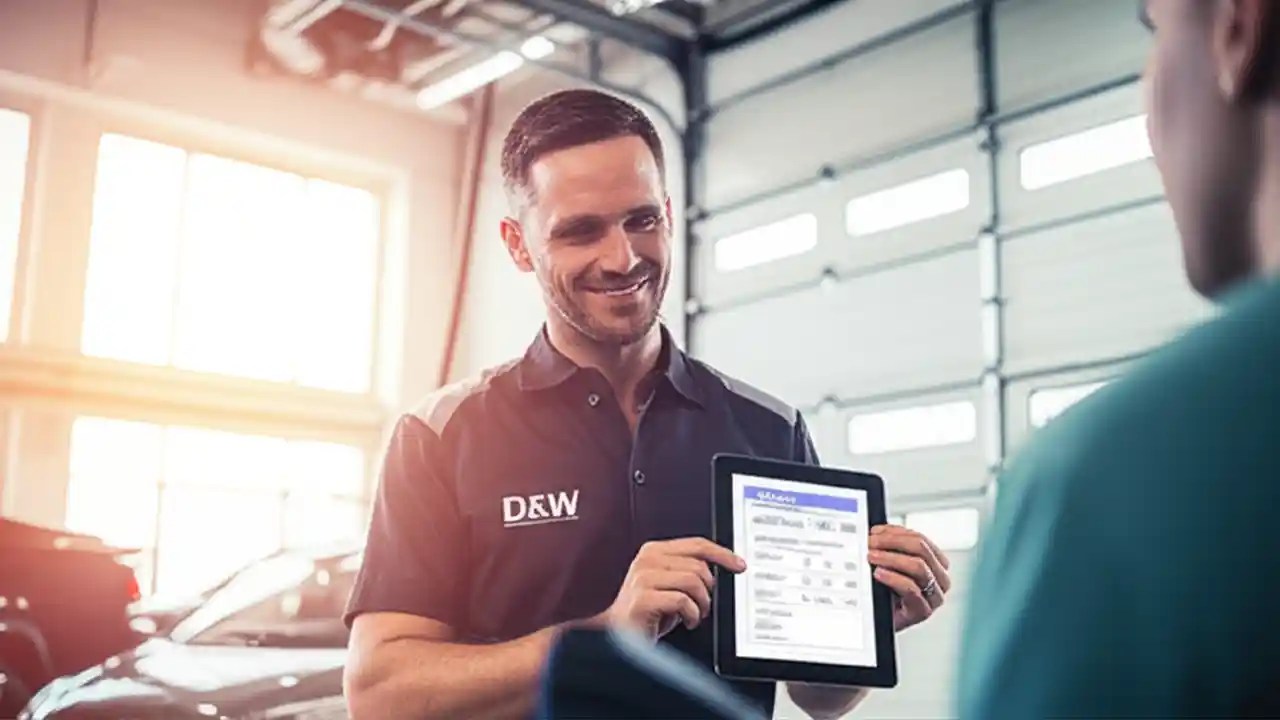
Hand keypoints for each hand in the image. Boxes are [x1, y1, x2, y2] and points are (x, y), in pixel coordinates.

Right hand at [600, 537, 745, 640]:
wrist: (619, 635)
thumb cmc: (648, 613)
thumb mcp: (670, 585)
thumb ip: (688, 571)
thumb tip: (719, 568)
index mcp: (654, 551)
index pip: (697, 545)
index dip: (722, 554)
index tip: (739, 565)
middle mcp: (647, 560)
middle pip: (698, 566)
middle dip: (708, 590)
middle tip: (703, 605)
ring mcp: (643, 578)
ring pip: (693, 582)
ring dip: (701, 604)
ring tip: (694, 614)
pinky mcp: (643, 599)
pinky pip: (682, 601)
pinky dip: (691, 615)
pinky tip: (686, 621)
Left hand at [869, 524, 951, 631]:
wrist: (879, 622)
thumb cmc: (886, 592)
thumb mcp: (889, 564)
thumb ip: (888, 545)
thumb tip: (876, 531)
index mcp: (936, 562)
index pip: (919, 539)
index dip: (895, 532)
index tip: (874, 533)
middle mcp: (939, 578)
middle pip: (921, 549)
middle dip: (892, 542)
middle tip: (871, 544)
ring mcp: (934, 596)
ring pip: (918, 566)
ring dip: (891, 558)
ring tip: (872, 558)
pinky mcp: (923, 612)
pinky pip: (911, 589)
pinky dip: (893, 578)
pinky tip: (878, 574)